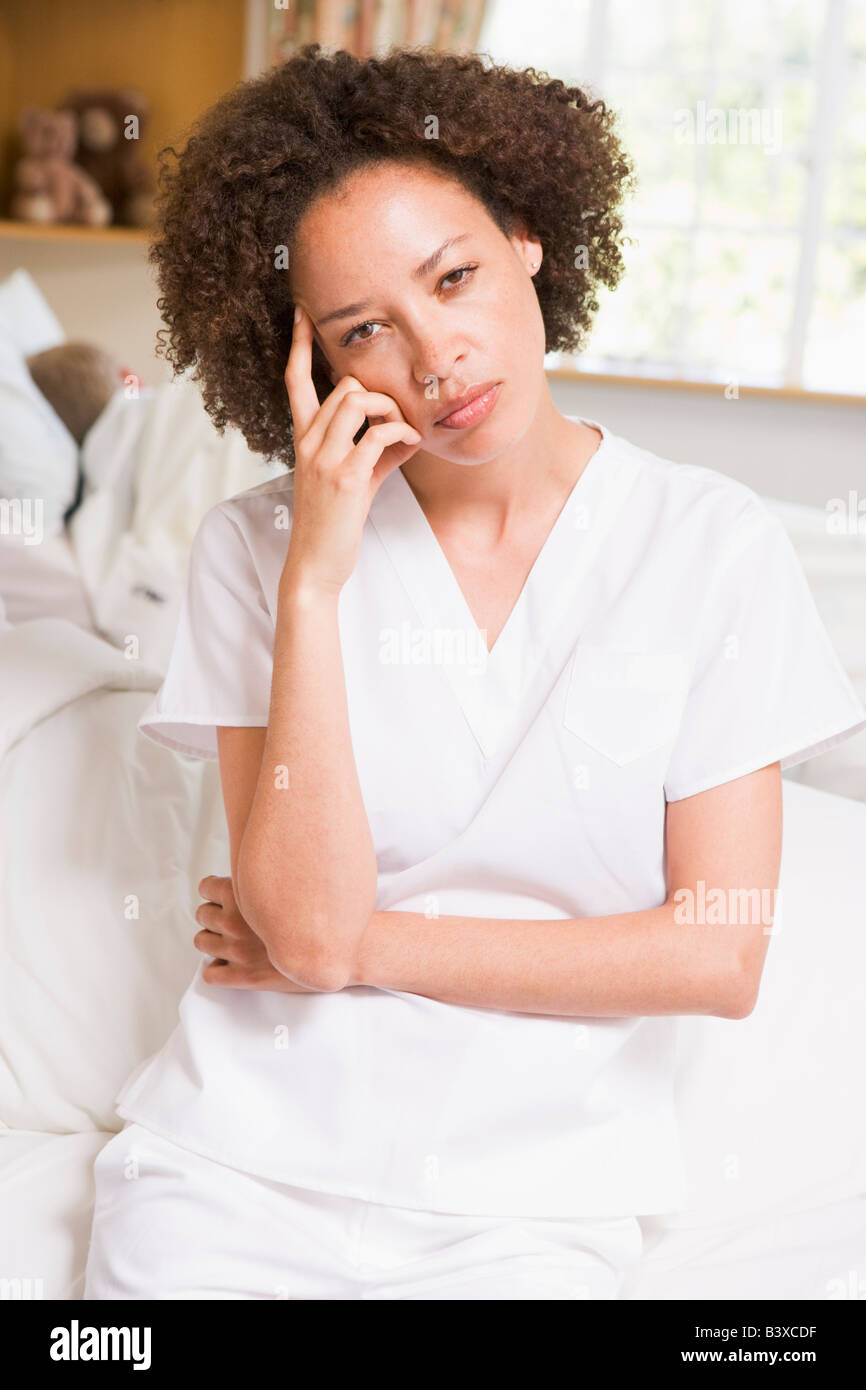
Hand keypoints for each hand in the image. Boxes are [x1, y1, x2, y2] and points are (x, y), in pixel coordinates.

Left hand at [194, 875, 319, 992]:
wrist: (344, 949)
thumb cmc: (322, 913)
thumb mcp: (291, 882)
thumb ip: (264, 876)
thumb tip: (250, 866)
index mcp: (244, 895)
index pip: (206, 887)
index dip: (216, 890)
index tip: (227, 895)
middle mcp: (236, 922)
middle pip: (202, 914)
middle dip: (215, 914)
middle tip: (234, 918)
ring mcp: (238, 951)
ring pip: (201, 941)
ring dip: (214, 940)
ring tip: (234, 940)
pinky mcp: (245, 977)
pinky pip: (211, 974)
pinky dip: (217, 968)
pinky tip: (234, 963)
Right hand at [282, 304, 421, 593]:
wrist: (315, 564)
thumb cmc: (334, 523)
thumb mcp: (354, 480)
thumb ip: (376, 454)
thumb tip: (409, 434)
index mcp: (304, 439)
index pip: (294, 381)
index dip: (298, 344)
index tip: (302, 313)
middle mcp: (309, 443)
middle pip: (344, 385)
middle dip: (378, 394)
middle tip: (398, 420)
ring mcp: (325, 459)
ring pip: (358, 401)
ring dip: (391, 411)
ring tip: (405, 433)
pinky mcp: (345, 478)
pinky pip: (379, 435)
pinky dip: (402, 434)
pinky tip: (412, 444)